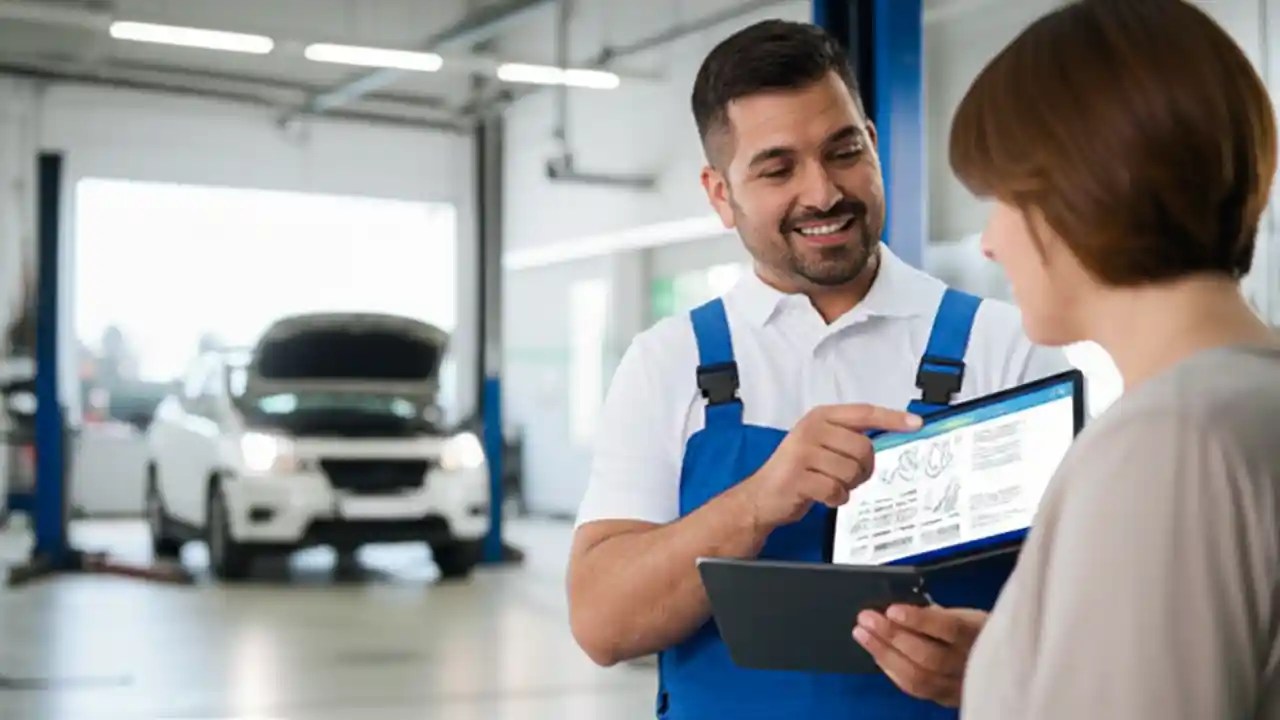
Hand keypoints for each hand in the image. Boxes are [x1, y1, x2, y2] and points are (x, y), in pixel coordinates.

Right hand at [740, 404, 921, 528]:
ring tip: (828, 484)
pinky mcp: (798, 476)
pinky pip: (836, 490)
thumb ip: (848, 436)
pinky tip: (821, 495)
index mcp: (820, 417)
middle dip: (862, 469)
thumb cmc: (797, 471)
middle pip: (864, 448)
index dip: (892, 418)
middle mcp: (812, 429)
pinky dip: (834, 499)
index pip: (864, 412)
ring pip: (851, 471)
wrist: (762, 496)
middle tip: (846, 476)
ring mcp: (803, 452)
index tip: (916, 424)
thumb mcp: (821, 444)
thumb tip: (889, 432)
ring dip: (846, 486)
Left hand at [853, 604, 986, 707]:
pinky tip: (877, 656)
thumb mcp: (967, 615)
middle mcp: (971, 664)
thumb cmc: (980, 632)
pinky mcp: (948, 698)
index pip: (950, 628)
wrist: (1006, 665)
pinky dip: (893, 671)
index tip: (892, 610)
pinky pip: (917, 689)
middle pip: (929, 657)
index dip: (920, 620)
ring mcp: (959, 686)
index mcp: (980, 633)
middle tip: (865, 619)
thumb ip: (938, 615)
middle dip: (892, 636)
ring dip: (885, 654)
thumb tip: (899, 611)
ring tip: (862, 635)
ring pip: (919, 678)